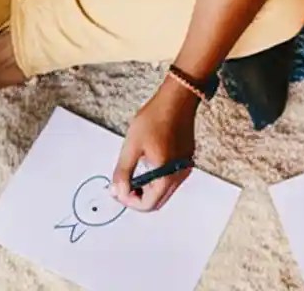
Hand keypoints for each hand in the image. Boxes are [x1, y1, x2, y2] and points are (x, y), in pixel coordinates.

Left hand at [111, 79, 198, 212]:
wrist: (176, 99)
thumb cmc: (155, 119)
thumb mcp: (132, 146)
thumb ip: (123, 172)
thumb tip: (117, 191)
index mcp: (167, 176)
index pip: (148, 204)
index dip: (129, 202)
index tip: (117, 190)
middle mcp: (180, 176)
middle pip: (157, 201)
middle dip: (137, 198)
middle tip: (121, 185)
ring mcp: (185, 167)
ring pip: (164, 191)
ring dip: (146, 188)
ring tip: (132, 172)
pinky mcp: (186, 159)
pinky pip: (170, 178)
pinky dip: (155, 179)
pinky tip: (145, 162)